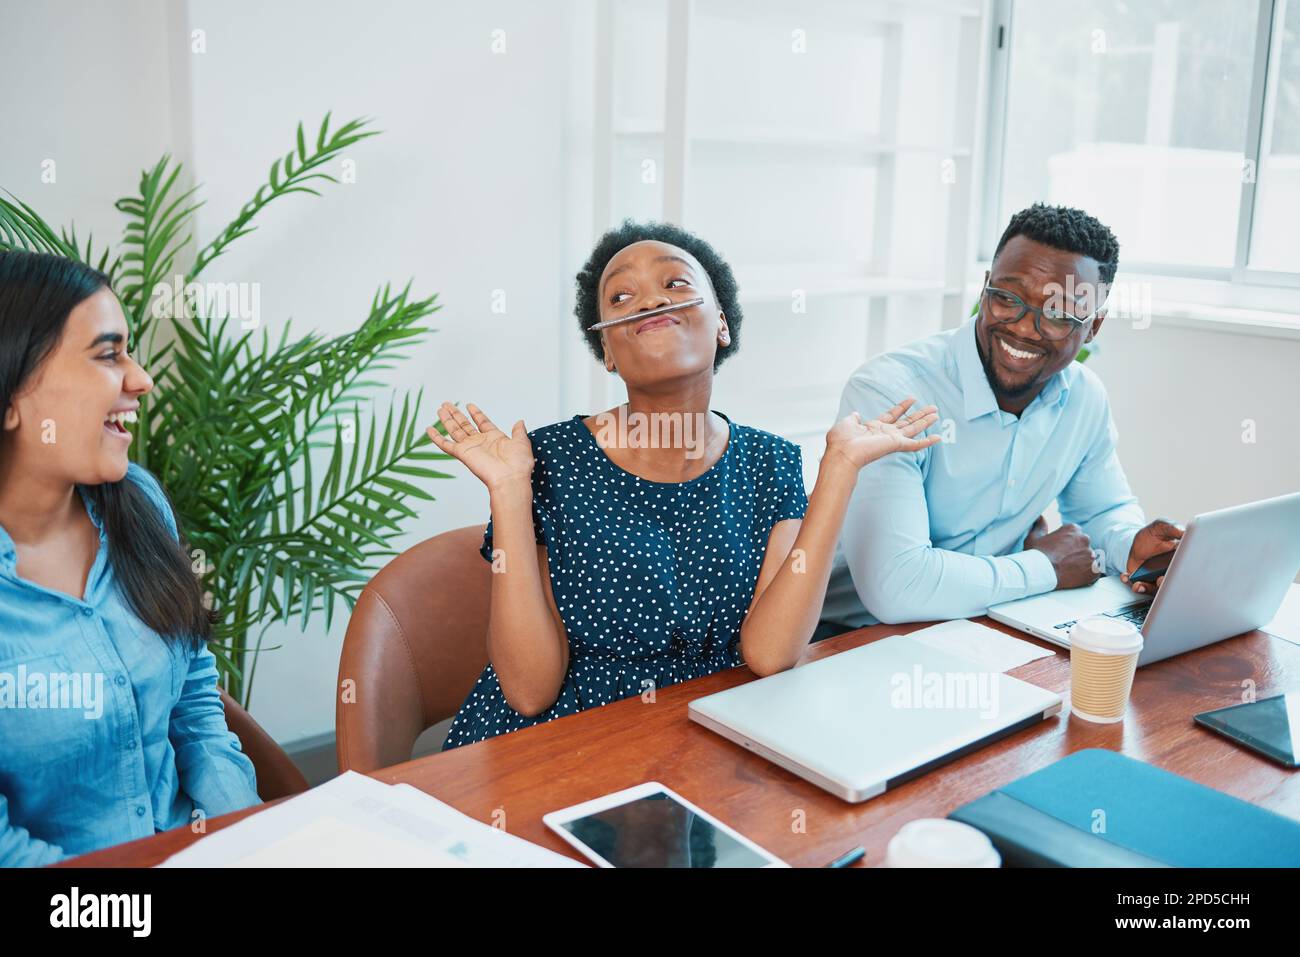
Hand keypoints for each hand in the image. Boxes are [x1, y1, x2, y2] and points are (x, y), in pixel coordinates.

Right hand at [425, 401, 533, 492]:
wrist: (510, 478)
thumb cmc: (518, 464)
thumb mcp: (522, 442)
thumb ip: (519, 431)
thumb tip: (520, 422)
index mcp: (495, 438)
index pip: (482, 422)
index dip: (476, 413)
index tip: (469, 405)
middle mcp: (481, 442)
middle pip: (465, 425)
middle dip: (456, 414)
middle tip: (447, 404)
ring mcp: (470, 448)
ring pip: (455, 430)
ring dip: (447, 420)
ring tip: (440, 408)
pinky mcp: (462, 454)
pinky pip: (446, 445)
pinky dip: (436, 437)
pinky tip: (429, 429)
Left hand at [823, 398, 940, 471]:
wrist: (841, 454)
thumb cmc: (840, 441)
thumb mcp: (846, 423)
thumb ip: (853, 418)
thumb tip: (856, 414)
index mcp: (874, 428)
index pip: (892, 416)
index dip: (902, 407)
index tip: (912, 398)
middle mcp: (885, 435)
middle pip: (907, 423)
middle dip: (919, 415)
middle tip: (933, 408)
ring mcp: (891, 440)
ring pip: (913, 430)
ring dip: (925, 422)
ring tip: (936, 414)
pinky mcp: (895, 445)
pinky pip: (915, 445)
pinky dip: (927, 442)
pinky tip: (938, 438)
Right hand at [1024, 515, 1101, 589]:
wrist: (1040, 574)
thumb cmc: (1036, 555)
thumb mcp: (1034, 537)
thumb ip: (1040, 526)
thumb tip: (1040, 518)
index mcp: (1073, 529)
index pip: (1075, 535)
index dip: (1067, 544)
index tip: (1060, 551)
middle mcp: (1085, 539)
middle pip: (1083, 546)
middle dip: (1076, 553)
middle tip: (1063, 561)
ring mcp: (1091, 555)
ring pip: (1088, 559)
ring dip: (1081, 564)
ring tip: (1067, 571)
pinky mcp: (1094, 570)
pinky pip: (1094, 572)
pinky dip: (1086, 575)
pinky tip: (1074, 577)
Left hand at [1121, 518, 1183, 595]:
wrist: (1139, 538)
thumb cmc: (1155, 534)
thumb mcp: (1162, 526)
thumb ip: (1172, 528)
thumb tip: (1184, 531)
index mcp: (1178, 560)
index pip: (1182, 570)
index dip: (1179, 574)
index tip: (1173, 573)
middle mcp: (1168, 571)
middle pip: (1169, 583)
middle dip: (1164, 585)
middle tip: (1159, 580)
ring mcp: (1155, 577)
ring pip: (1153, 589)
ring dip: (1146, 588)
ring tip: (1138, 585)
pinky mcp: (1143, 579)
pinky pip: (1137, 585)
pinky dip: (1130, 583)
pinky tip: (1125, 576)